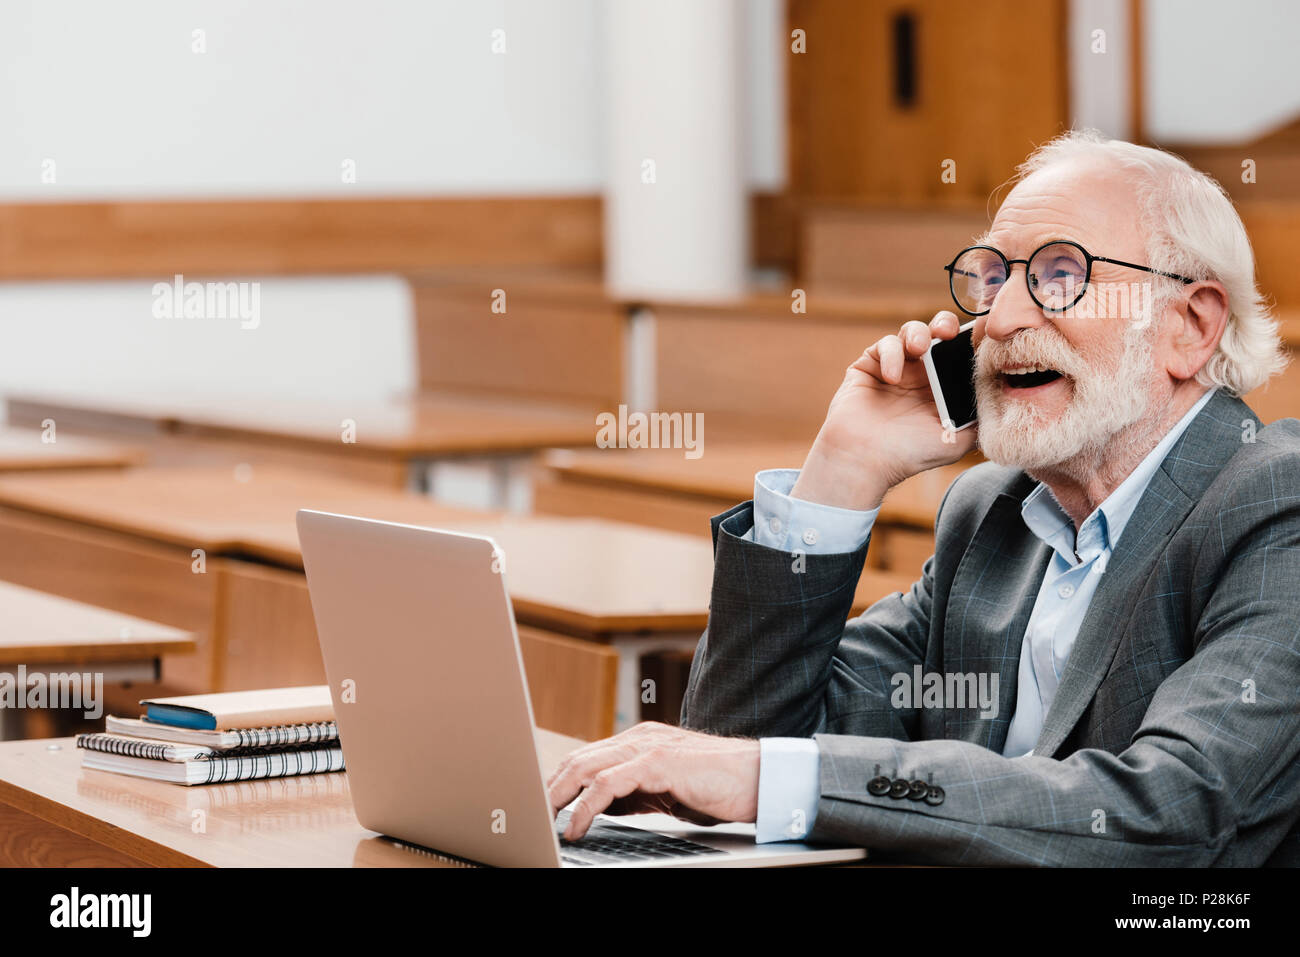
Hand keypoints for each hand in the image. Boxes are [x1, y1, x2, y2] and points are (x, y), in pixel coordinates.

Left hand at [545, 722, 759, 840]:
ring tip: (544, 818)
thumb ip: (634, 793)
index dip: (561, 781)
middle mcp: (640, 738)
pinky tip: (577, 824)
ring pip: (587, 767)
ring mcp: (648, 747)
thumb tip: (599, 808)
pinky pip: (609, 783)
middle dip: (551, 787)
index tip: (543, 805)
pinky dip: (586, 804)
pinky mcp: (658, 762)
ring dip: (560, 795)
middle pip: (579, 759)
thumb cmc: (718, 787)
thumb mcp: (666, 792)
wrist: (758, 779)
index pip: (588, 757)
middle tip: (532, 812)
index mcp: (641, 742)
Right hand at [791, 311, 978, 510]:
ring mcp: (895, 368)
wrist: (866, 461)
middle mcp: (921, 374)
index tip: (976, 338)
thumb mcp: (957, 440)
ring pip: (911, 331)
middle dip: (945, 324)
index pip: (960, 353)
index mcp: (944, 387)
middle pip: (938, 334)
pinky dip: (891, 354)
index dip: (968, 340)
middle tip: (947, 332)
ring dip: (918, 333)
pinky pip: (884, 345)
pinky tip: (892, 377)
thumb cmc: (911, 454)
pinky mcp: (869, 365)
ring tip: (919, 349)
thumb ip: (978, 416)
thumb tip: (1000, 391)